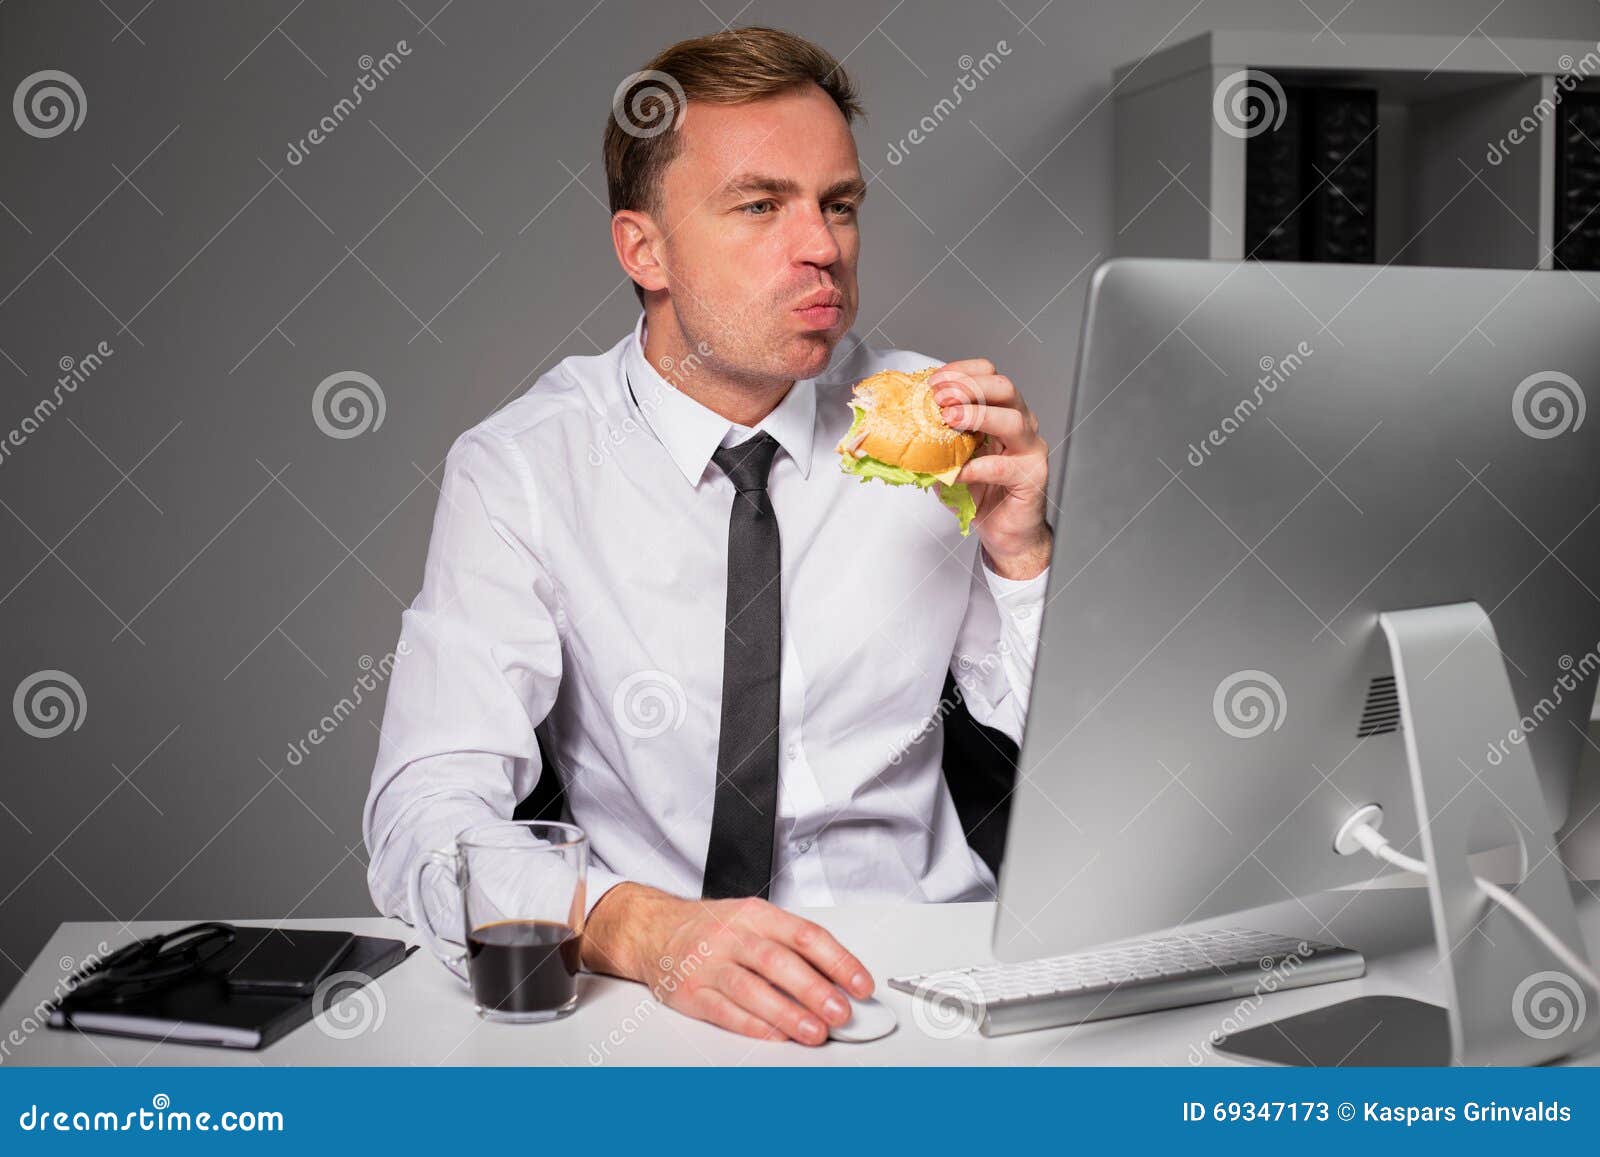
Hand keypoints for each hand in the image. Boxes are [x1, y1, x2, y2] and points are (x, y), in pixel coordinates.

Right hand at [580, 883, 873, 1045]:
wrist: (655, 930)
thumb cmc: (713, 927)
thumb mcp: (753, 920)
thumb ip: (792, 946)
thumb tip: (839, 979)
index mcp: (756, 915)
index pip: (805, 934)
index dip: (838, 960)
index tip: (861, 984)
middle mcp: (733, 936)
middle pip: (778, 961)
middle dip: (814, 989)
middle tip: (841, 1012)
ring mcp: (710, 964)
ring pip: (751, 989)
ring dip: (787, 1013)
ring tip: (814, 1031)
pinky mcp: (692, 991)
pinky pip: (725, 1011)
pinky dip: (753, 1026)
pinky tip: (776, 1036)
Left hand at [930, 359, 1051, 578]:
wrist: (1005, 530)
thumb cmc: (980, 491)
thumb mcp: (950, 458)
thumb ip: (934, 439)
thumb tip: (898, 426)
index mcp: (1001, 411)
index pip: (989, 374)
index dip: (961, 372)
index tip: (933, 382)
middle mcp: (1021, 423)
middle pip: (1004, 388)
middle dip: (968, 387)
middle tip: (939, 399)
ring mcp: (1030, 449)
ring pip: (1012, 420)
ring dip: (976, 415)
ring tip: (948, 421)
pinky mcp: (1032, 476)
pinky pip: (1003, 467)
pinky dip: (976, 467)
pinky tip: (955, 472)